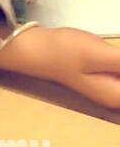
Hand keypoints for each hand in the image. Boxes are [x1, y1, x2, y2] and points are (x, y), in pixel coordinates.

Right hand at [0, 25, 119, 107]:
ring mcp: (113, 87)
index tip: (118, 58)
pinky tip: (117, 54)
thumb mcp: (100, 55)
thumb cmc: (65, 52)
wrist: (36, 48)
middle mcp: (117, 97)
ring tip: (111, 53)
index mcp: (117, 97)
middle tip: (114, 54)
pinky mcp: (109, 75)